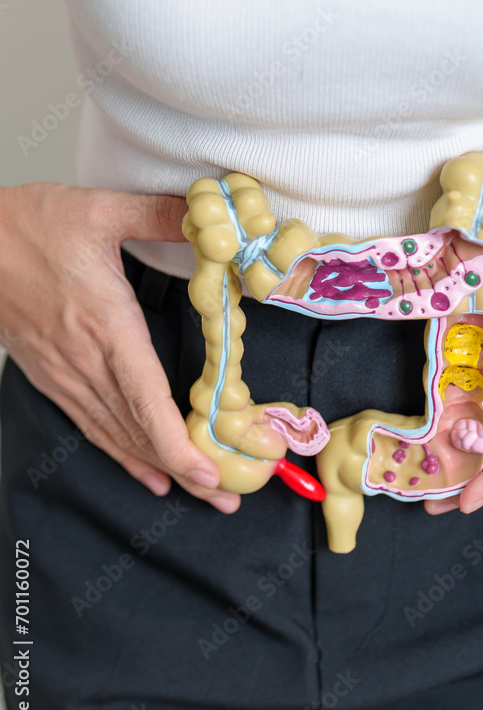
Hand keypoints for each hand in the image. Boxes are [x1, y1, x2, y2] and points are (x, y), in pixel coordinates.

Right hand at [0, 183, 239, 512]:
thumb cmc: (29, 225)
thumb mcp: (101, 209)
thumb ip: (161, 215)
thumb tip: (211, 218)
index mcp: (105, 324)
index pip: (145, 399)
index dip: (177, 443)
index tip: (208, 473)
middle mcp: (85, 360)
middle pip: (140, 429)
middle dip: (185, 469)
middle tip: (225, 500)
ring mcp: (65, 373)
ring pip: (116, 434)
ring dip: (158, 467)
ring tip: (197, 494)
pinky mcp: (51, 375)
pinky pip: (90, 425)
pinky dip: (120, 453)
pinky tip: (146, 472)